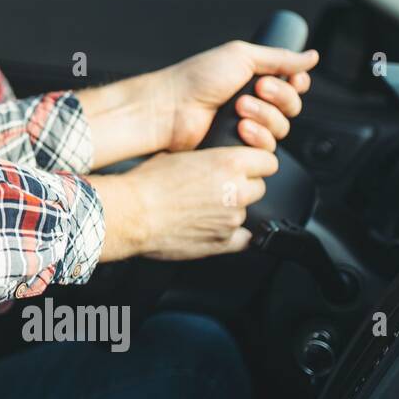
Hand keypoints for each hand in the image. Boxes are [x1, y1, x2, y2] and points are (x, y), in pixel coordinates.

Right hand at [90, 146, 278, 261]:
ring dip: (230, 210)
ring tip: (201, 209)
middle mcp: (237, 191)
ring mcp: (232, 219)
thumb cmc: (146, 183)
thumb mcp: (177, 155)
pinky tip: (211, 229)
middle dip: (242, 187)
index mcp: (229, 163)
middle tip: (216, 189)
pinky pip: (242, 240)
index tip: (248, 168)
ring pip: (246, 212)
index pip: (268, 162)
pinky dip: (231, 235)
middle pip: (259, 188)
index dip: (256, 164)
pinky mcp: (222, 243)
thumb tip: (208, 161)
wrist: (131, 213)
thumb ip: (205, 159)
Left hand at [160, 41, 318, 152]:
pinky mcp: (238, 148)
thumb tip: (311, 56)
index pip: (292, 85)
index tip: (292, 79)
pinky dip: (258, 137)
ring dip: (266, 116)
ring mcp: (245, 127)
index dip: (296, 84)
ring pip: (281, 128)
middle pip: (292, 107)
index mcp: (253, 80)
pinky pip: (266, 149)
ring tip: (240, 109)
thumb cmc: (196, 79)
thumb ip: (279, 58)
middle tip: (258, 89)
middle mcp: (252, 103)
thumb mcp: (240, 56)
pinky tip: (241, 129)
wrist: (169, 107)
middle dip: (280, 98)